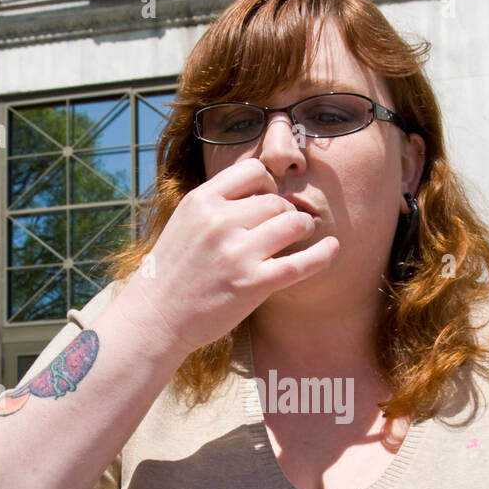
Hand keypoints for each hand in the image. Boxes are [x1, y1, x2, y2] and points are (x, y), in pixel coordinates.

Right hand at [119, 157, 339, 356]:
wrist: (155, 317)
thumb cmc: (172, 272)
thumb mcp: (185, 223)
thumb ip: (218, 206)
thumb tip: (263, 193)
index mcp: (202, 202)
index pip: (253, 171)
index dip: (268, 184)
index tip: (267, 201)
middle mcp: (220, 222)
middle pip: (276, 200)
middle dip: (285, 212)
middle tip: (282, 230)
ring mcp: (237, 253)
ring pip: (292, 223)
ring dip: (302, 229)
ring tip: (298, 238)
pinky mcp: (251, 284)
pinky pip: (300, 263)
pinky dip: (322, 255)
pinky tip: (333, 249)